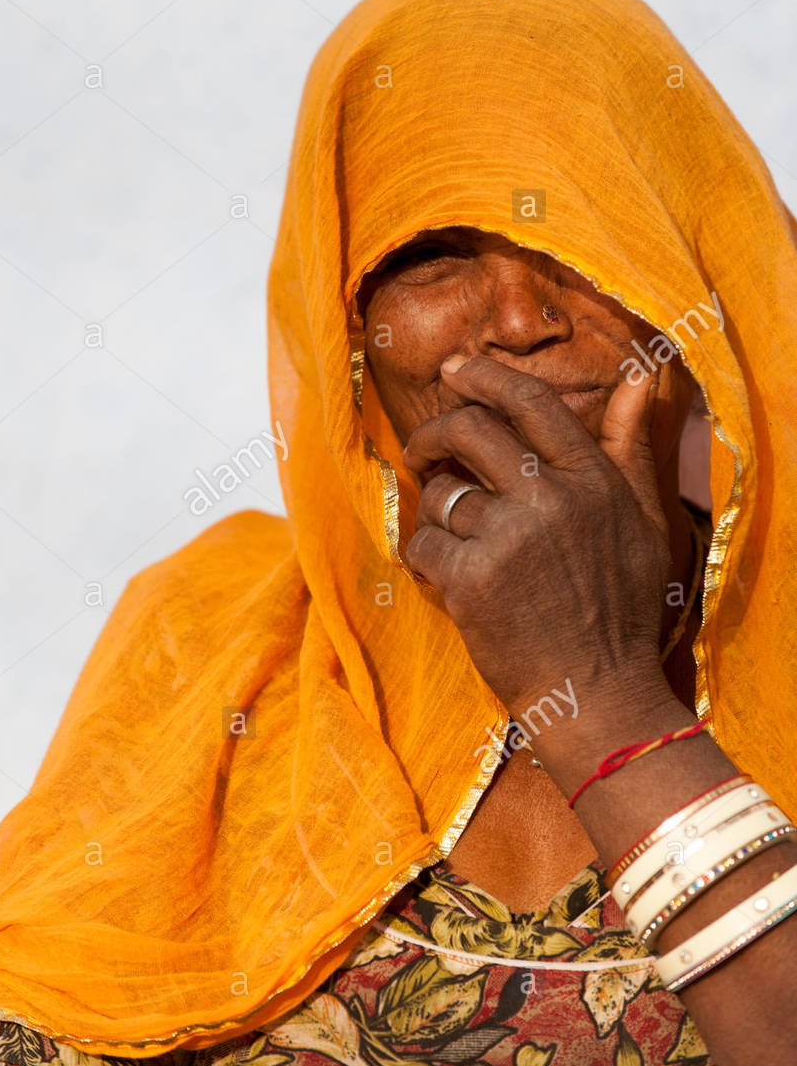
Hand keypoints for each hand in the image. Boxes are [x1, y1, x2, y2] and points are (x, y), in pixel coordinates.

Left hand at [402, 354, 673, 721]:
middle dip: (433, 433)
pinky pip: (421, 543)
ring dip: (435, 513)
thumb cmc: (620, 612)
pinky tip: (446, 578)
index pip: (530, 402)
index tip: (454, 370)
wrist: (597, 695)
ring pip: (440, 493)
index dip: (484, 376)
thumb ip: (631, 449)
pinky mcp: (470, 578)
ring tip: (453, 541)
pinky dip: (424, 559)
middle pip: (469, 429)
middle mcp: (551, 498)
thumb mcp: (644, 524)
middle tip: (422, 450)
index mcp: (593, 480)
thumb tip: (642, 376)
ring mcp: (508, 537)